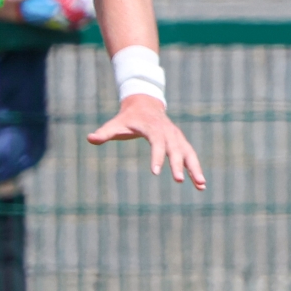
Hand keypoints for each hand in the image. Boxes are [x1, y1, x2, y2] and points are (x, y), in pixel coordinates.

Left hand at [87, 95, 205, 187]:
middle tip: (178, 180)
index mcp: (152, 127)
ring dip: (195, 168)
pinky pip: (190, 156)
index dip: (156, 156)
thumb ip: (104, 133)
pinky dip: (196, 169)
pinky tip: (201, 185)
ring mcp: (177, 136)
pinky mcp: (181, 142)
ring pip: (188, 153)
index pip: (156, 142)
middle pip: (175, 148)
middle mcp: (168, 131)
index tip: (155, 172)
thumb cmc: (128, 118)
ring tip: (201, 185)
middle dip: (178, 164)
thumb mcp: (115, 124)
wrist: (145, 104)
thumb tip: (90, 138)